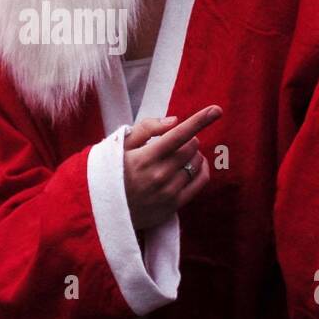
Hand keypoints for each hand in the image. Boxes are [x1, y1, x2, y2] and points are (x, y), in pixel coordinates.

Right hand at [122, 105, 222, 230]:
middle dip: (188, 139)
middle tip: (176, 141)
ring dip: (194, 153)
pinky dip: (202, 169)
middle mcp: (159, 175)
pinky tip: (195, 165)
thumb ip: (146, 129)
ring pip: (197, 163)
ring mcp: (168, 192)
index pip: (179, 134)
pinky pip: (200, 182)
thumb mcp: (120, 145)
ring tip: (180, 154)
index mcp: (145, 157)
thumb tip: (175, 121)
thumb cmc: (112, 171)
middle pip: (191, 147)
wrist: (101, 209)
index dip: (200, 119)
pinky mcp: (173, 205)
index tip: (216, 110)